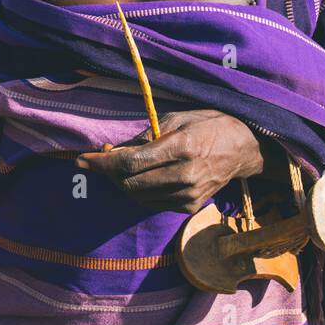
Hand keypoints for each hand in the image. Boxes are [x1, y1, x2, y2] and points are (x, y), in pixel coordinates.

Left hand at [74, 109, 268, 214]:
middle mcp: (185, 176)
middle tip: (96, 160)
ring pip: (137, 196)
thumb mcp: (178, 118)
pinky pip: (151, 203)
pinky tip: (137, 176)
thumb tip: (113, 150)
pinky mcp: (190, 207)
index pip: (131, 162)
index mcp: (182, 148)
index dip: (102, 163)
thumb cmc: (208, 125)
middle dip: (106, 173)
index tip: (81, 159)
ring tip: (115, 166)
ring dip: (119, 183)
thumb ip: (145, 137)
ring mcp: (189, 195)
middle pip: (130, 183)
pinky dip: (137, 191)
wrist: (243, 150)